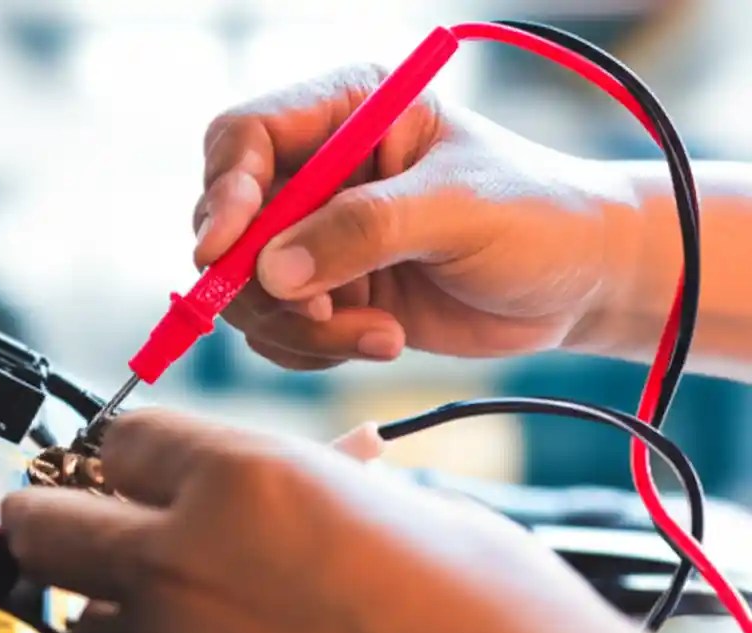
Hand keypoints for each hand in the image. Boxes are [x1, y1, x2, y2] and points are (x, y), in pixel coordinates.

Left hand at [0, 410, 747, 632]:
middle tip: (82, 514)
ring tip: (172, 597)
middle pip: (46, 522)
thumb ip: (306, 486)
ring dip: (110, 597)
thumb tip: (290, 480)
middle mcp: (185, 562)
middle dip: (57, 511)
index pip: (121, 434)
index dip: (134, 444)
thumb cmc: (495, 618)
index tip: (143, 458)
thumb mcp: (397, 506)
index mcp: (242, 480)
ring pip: (78, 611)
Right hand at [194, 64, 643, 368]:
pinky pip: (276, 330)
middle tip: (320, 314)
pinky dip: (313, 349)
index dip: (224, 193)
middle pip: (228, 222)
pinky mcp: (326, 293)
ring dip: (299, 327)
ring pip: (246, 288)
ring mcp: (316, 236)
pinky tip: (383, 340)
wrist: (580, 281)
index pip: (245, 139)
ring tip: (382, 336)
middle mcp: (317, 171)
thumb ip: (363, 231)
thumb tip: (270, 272)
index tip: (222, 252)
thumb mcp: (457, 209)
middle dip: (261, 281)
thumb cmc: (538, 216)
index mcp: (345, 113)